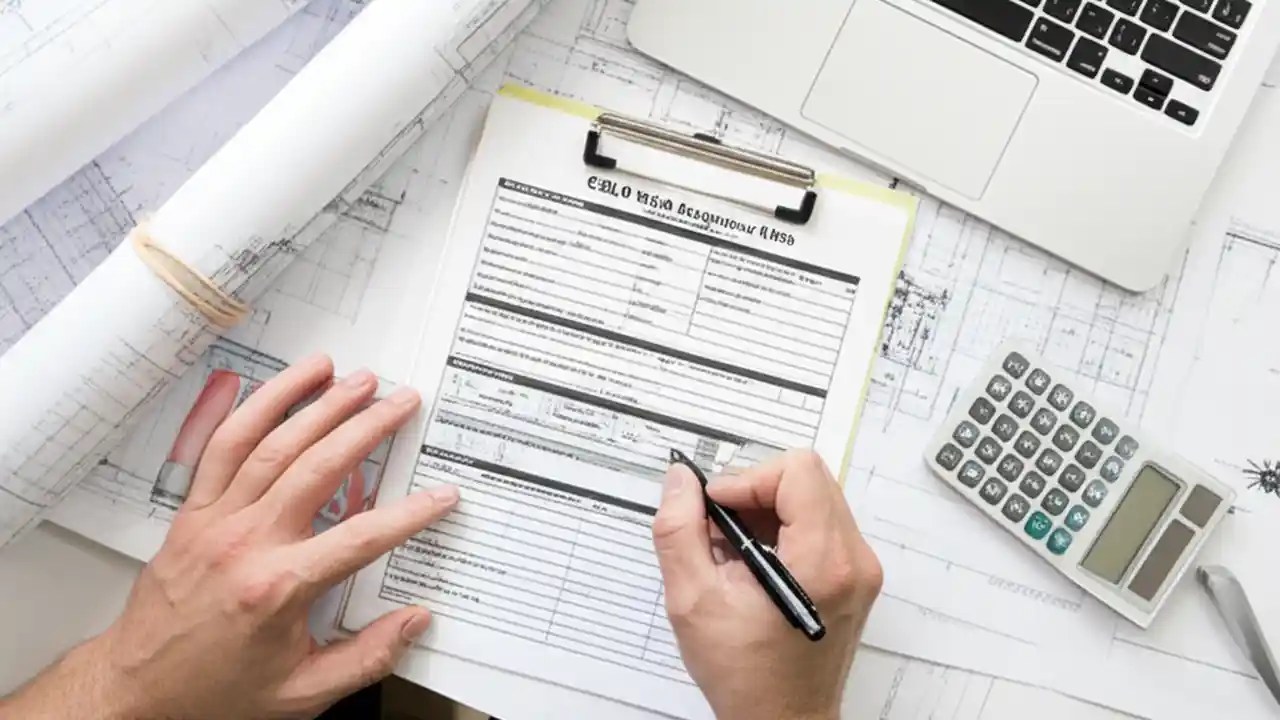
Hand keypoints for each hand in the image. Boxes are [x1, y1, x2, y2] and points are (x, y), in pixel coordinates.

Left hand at [1, 354, 457, 719]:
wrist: (137, 690)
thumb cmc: (216, 693)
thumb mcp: (301, 694)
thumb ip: (366, 658)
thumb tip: (415, 621)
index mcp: (278, 589)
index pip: (360, 539)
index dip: (410, 515)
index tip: (442, 496)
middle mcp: (246, 544)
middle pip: (317, 469)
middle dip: (365, 428)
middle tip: (401, 401)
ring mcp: (215, 521)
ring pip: (269, 446)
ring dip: (314, 404)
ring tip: (351, 377)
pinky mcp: (192, 512)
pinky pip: (220, 448)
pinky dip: (251, 410)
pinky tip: (278, 385)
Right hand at [653, 450, 882, 719]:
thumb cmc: (744, 675)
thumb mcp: (692, 600)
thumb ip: (680, 531)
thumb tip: (682, 480)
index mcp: (823, 562)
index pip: (797, 472)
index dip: (747, 479)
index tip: (715, 508)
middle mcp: (854, 559)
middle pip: (807, 479)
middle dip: (754, 492)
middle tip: (718, 527)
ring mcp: (860, 568)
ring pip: (814, 498)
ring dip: (766, 510)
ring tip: (732, 550)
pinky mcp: (854, 577)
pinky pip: (821, 524)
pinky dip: (782, 529)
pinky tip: (752, 563)